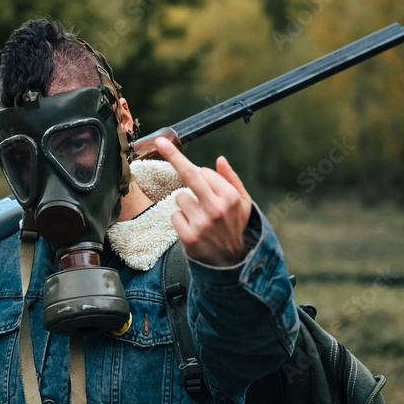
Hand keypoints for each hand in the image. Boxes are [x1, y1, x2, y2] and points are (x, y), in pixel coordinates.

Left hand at [154, 137, 252, 266]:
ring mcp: (201, 223)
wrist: (232, 262)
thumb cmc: (235, 226)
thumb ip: (231, 179)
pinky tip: (193, 228)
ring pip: (179, 197)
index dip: (200, 175)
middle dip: (173, 155)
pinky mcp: (189, 236)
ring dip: (185, 204)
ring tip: (199, 217)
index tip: (182, 157)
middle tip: (159, 141)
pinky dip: (180, 220)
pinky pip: (174, 216)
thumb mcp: (243, 203)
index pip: (203, 171)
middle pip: (188, 174)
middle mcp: (216, 208)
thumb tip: (220, 158)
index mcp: (230, 196)